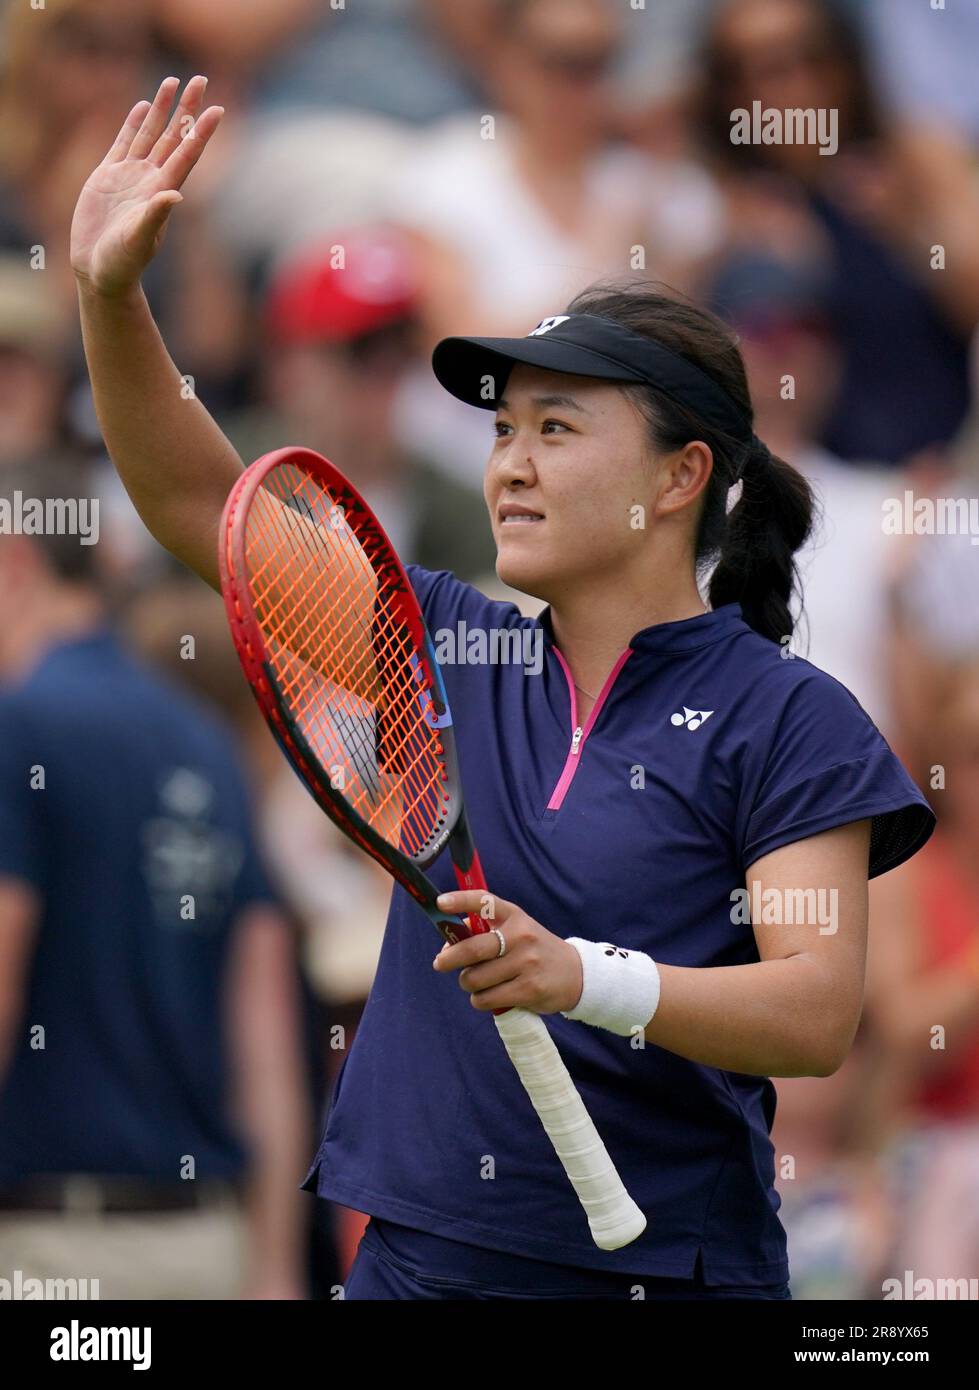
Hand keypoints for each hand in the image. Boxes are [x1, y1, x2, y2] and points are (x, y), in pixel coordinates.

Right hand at [70, 75, 223, 297]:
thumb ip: (155, 217)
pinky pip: (123, 143)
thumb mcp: (138, 240)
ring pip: (150, 134)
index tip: (218, 109)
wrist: (99, 271)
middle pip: (174, 136)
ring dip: (162, 108)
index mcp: (163, 192)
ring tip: (172, 80)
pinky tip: (141, 106)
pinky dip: (133, 124)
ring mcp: (130, 176)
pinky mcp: (107, 177)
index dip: (202, 132)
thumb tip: (174, 195)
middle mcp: (151, 179)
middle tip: (201, 79)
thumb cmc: (123, 263)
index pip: (188, 154)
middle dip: (187, 108)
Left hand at [433, 890, 582, 1014]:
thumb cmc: (534, 950)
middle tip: (440, 963)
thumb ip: (484, 933)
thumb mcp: (516, 930)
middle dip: (449, 959)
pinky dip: (480, 1000)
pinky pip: (486, 999)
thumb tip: (447, 946)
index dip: (460, 901)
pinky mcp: (528, 989)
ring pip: (475, 979)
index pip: (485, 902)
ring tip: (478, 983)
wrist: (575, 974)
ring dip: (468, 984)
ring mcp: (526, 963)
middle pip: (472, 949)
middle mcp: (521, 936)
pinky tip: (490, 996)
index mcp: (514, 916)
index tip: (440, 903)